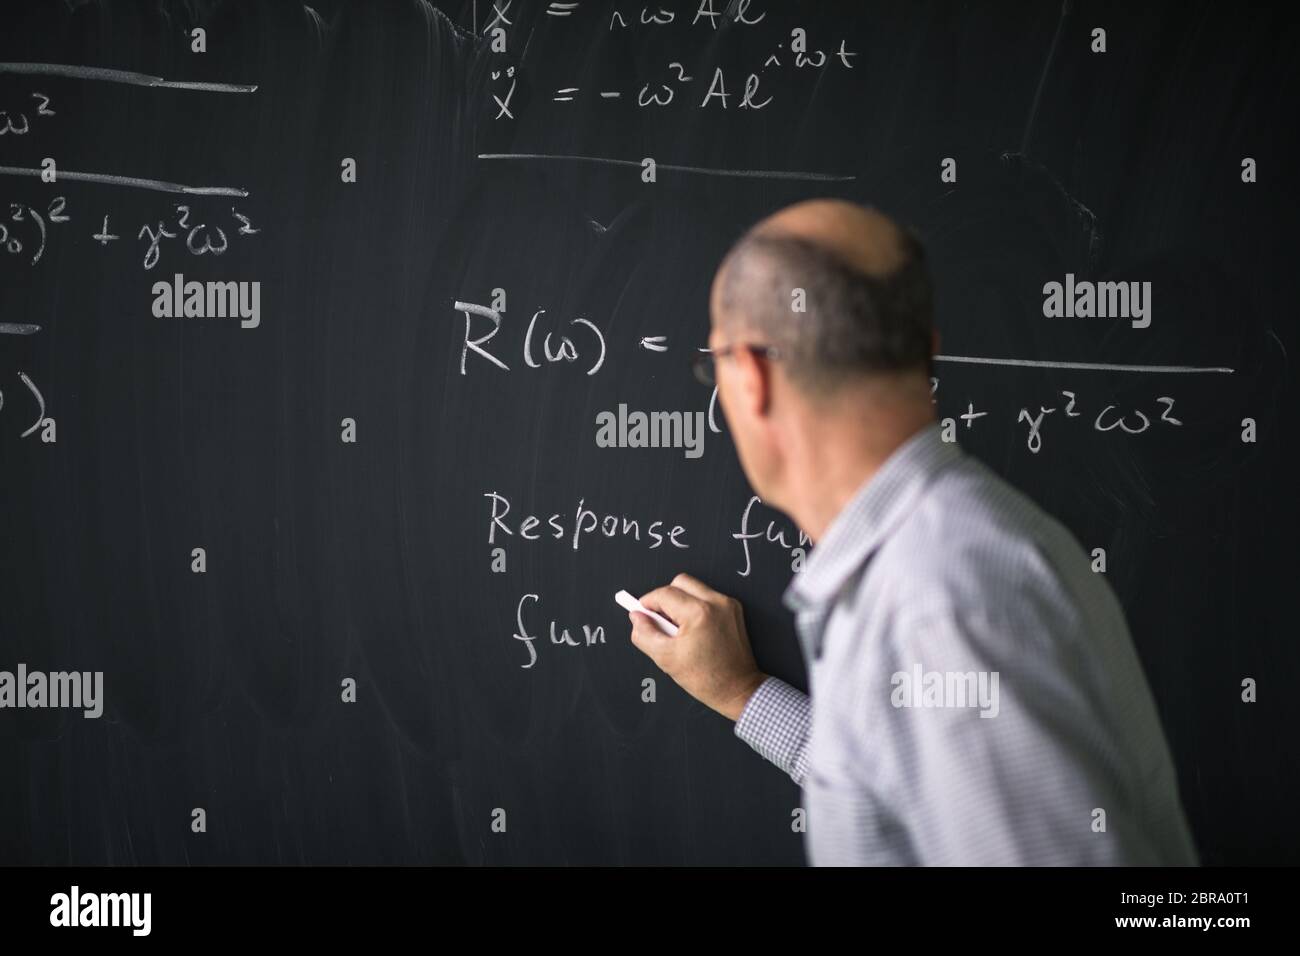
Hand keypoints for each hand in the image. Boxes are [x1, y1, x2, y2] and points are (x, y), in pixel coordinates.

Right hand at [628, 573, 766, 721]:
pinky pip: (707, 597)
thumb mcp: (666, 659)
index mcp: (699, 613)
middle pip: (680, 582)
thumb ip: (644, 634)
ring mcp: (728, 604)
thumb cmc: (707, 679)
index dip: (647, 603)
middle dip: (665, 598)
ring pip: (694, 588)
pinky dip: (695, 607)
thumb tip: (637, 617)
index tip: (640, 613)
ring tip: (678, 628)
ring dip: (680, 601)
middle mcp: (716, 602)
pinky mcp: (734, 610)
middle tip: (660, 620)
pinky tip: (693, 629)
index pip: (664, 594)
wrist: (738, 689)